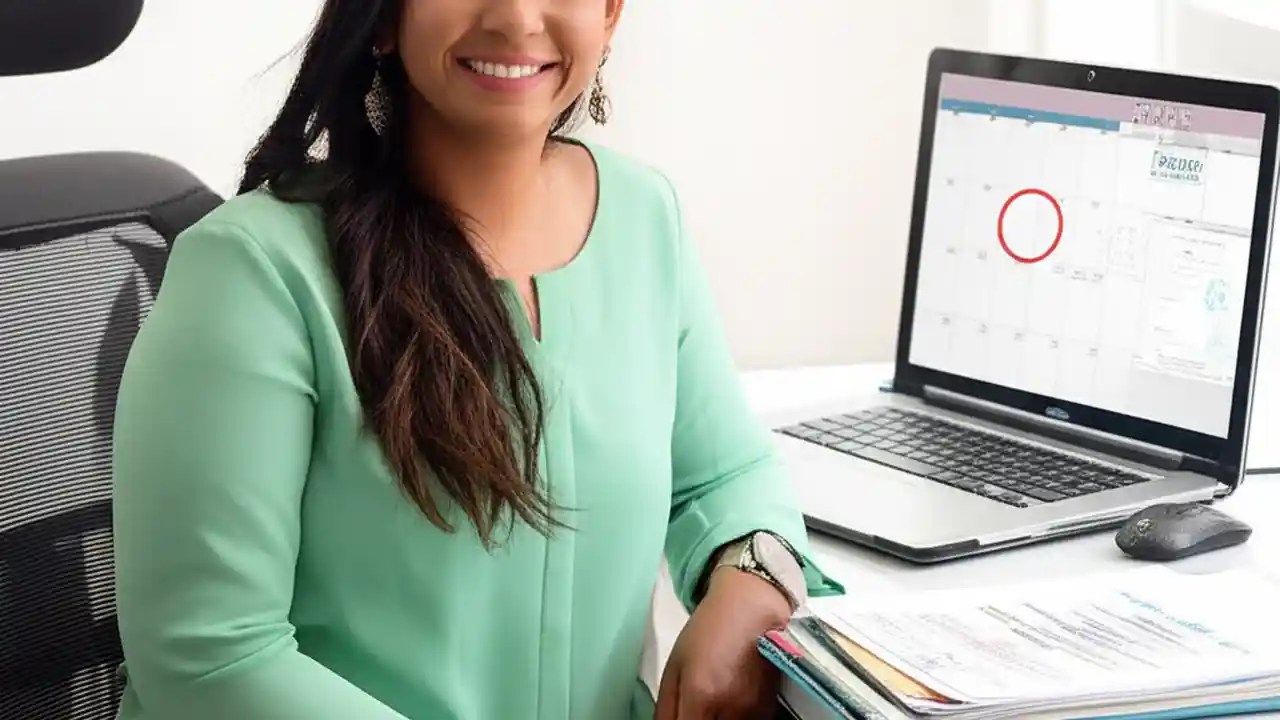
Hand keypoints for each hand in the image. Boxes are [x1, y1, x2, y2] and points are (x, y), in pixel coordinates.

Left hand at [655, 568, 792, 719]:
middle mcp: (732, 708)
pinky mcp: (771, 708)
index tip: (681, 716)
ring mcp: (755, 710)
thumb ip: (665, 708)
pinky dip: (735, 718)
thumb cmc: (707, 632)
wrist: (752, 608)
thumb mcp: (674, 665)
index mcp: (701, 695)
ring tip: (712, 702)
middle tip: (694, 709)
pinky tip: (729, 705)